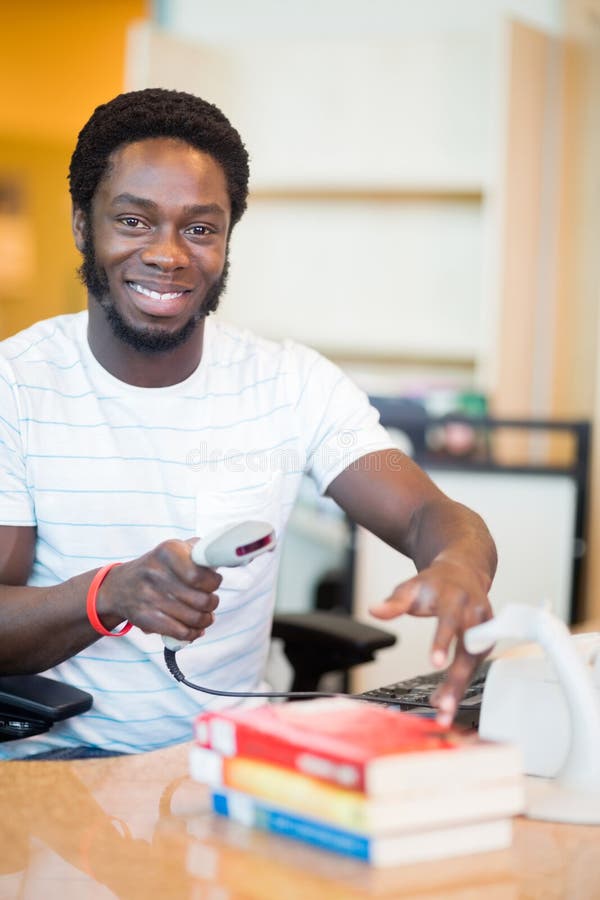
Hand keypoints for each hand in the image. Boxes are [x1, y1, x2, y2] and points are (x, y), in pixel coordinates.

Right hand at [95, 539, 221, 643]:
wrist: (120, 587)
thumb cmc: (157, 567)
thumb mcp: (174, 549)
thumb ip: (198, 549)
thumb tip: (224, 553)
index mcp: (168, 552)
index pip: (201, 575)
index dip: (214, 582)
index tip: (214, 582)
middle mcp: (156, 573)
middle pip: (202, 599)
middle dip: (212, 603)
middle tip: (211, 601)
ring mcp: (150, 597)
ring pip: (194, 618)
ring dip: (206, 620)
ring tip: (206, 616)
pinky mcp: (146, 618)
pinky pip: (180, 632)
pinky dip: (193, 633)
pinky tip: (195, 628)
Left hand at [369, 560, 492, 725]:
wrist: (463, 573)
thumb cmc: (436, 583)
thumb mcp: (411, 587)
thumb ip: (394, 602)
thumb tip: (374, 610)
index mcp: (455, 598)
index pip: (450, 621)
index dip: (443, 642)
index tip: (435, 663)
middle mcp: (475, 613)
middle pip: (467, 650)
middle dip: (457, 679)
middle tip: (443, 703)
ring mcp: (484, 628)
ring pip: (474, 663)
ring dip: (460, 688)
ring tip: (443, 710)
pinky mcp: (487, 640)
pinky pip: (475, 666)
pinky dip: (462, 684)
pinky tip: (446, 700)